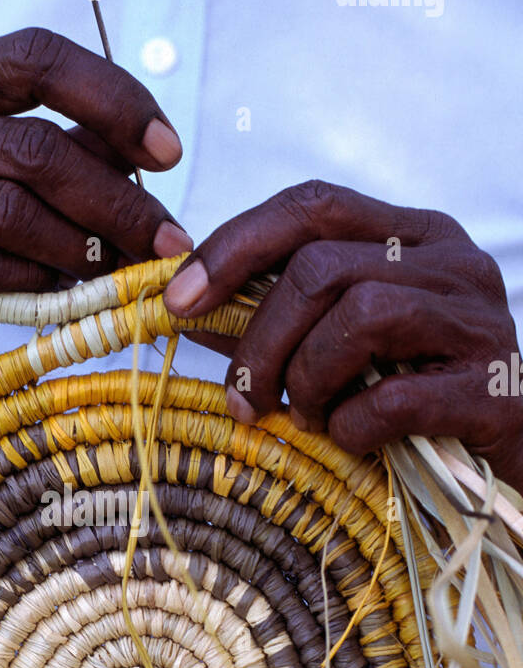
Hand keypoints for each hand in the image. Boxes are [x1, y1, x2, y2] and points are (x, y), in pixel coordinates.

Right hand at [0, 27, 191, 392]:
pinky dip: (32, 287)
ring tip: (124, 278)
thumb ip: (66, 160)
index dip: (111, 96)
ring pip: (4, 211)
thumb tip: (154, 150)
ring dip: (82, 250)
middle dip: (116, 199)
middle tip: (168, 243)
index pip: (31, 56)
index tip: (170, 151)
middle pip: (30, 147)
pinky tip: (64, 300)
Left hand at [163, 181, 522, 492]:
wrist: (509, 463)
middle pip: (322, 266)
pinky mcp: (493, 389)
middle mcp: (453, 262)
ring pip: (359, 315)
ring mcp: (480, 321)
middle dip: (260, 338)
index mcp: (414, 235)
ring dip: (307, 378)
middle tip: (244, 400)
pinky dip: (353, 426)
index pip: (312, 205)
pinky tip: (353, 440)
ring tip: (307, 418)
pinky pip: (395, 397)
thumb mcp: (342, 348)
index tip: (178, 300)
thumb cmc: (415, 400)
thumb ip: (274, 319)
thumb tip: (186, 307)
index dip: (234, 245)